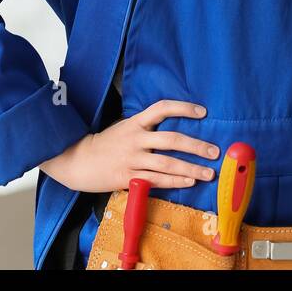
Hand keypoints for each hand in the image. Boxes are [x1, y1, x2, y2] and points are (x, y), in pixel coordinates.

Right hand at [39, 99, 220, 193]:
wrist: (76, 160)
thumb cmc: (105, 144)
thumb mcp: (124, 128)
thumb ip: (146, 128)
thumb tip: (175, 130)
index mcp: (135, 122)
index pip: (162, 108)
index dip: (183, 108)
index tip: (203, 112)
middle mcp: (135, 138)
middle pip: (172, 140)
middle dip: (196, 146)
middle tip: (214, 151)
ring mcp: (132, 159)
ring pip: (167, 163)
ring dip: (191, 169)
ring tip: (209, 173)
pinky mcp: (127, 177)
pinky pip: (156, 180)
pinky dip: (174, 182)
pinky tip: (189, 182)